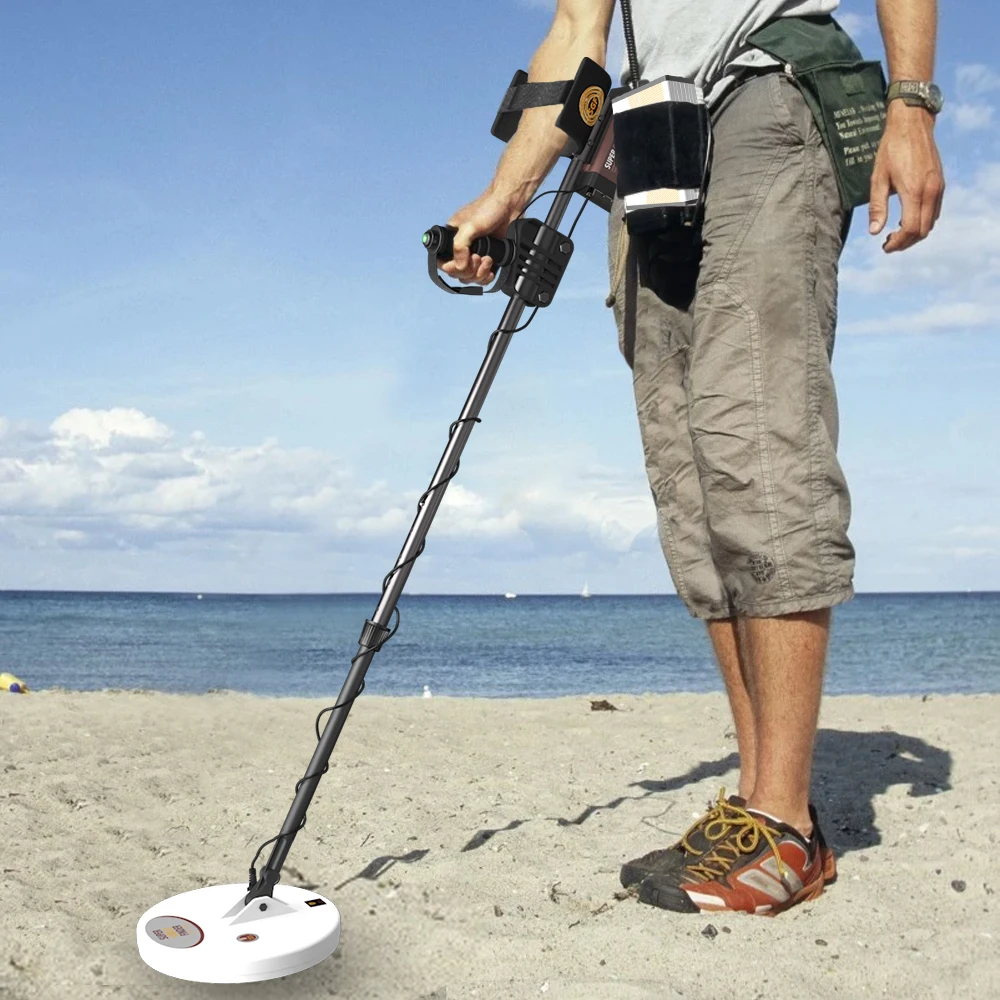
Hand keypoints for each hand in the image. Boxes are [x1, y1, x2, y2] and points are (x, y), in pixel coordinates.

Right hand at [440, 188, 521, 285]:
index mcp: (452, 238)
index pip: (444, 262)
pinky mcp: (489, 257)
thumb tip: (459, 267)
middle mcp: (462, 247)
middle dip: (468, 270)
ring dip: (479, 273)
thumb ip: (460, 247)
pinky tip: (491, 270)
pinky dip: (486, 277)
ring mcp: (476, 253)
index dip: (452, 268)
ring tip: (487, 259)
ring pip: (470, 276)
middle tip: (478, 257)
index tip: (462, 265)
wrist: (510, 204)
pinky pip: (483, 276)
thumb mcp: (469, 226)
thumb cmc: (488, 208)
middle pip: (458, 272)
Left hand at [869, 103, 945, 252]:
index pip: (910, 229)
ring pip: (931, 223)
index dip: (897, 243)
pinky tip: (907, 219)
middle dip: (906, 242)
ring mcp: (938, 187)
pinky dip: (922, 221)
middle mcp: (930, 191)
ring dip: (915, 233)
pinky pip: (934, 211)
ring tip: (895, 233)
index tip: (884, 247)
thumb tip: (874, 232)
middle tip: (888, 243)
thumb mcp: (878, 178)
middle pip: (923, 230)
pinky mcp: (941, 183)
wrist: (912, 124)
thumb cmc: (891, 150)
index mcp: (913, 191)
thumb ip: (877, 207)